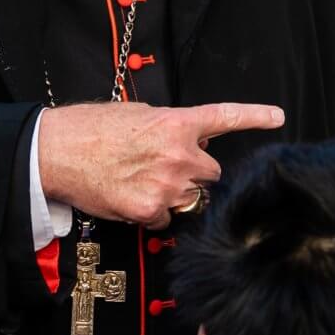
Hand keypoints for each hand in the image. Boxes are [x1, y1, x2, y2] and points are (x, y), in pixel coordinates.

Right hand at [38, 100, 284, 228]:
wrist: (57, 152)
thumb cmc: (91, 129)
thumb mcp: (137, 116)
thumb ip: (169, 127)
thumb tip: (183, 140)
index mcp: (177, 123)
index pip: (225, 117)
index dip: (255, 116)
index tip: (277, 117)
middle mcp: (179, 155)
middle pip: (211, 172)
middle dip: (195, 172)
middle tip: (165, 167)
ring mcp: (166, 186)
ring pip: (190, 198)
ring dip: (175, 193)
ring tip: (142, 180)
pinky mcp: (149, 211)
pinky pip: (166, 218)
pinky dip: (152, 212)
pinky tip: (131, 197)